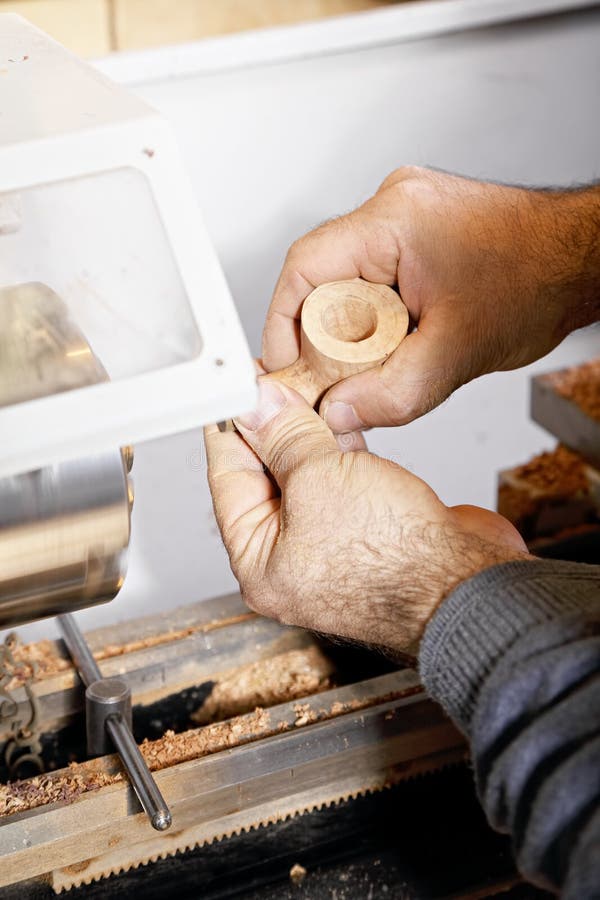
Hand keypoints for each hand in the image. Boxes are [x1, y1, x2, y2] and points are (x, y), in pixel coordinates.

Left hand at [205, 379, 528, 653]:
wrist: (467, 584)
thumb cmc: (397, 561)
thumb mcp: (321, 480)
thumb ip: (285, 436)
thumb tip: (258, 406)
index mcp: (258, 561)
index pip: (228, 479)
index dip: (231, 427)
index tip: (235, 390)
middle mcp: (288, 558)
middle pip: (265, 476)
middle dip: (271, 425)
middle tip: (273, 381)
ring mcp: (327, 545)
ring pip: (304, 474)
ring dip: (306, 432)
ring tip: (306, 387)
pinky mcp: (364, 530)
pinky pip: (338, 480)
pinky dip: (337, 449)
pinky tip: (339, 415)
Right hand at [263, 167, 599, 431]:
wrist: (582, 261)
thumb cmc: (539, 282)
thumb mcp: (458, 353)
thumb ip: (392, 393)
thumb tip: (339, 413)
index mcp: (395, 220)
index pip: (304, 265)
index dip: (283, 323)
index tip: (287, 368)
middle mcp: (394, 208)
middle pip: (323, 277)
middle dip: (322, 335)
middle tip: (336, 378)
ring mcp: (405, 217)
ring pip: (347, 281)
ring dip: (351, 329)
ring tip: (377, 362)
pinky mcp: (417, 233)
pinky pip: (372, 279)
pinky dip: (374, 317)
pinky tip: (395, 342)